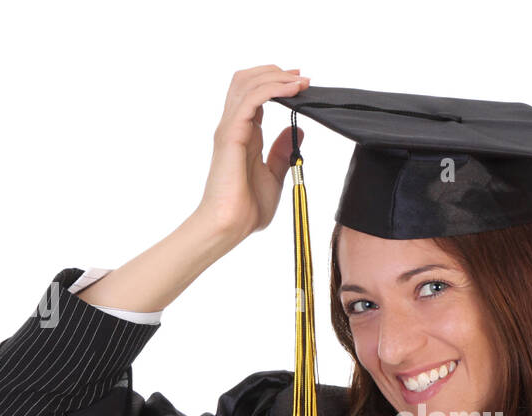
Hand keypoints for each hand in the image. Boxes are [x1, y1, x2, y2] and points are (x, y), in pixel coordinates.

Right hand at [195, 65, 310, 245]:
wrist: (230, 226)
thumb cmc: (247, 210)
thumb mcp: (274, 177)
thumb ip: (282, 153)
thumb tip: (296, 130)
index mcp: (244, 135)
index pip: (255, 96)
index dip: (276, 84)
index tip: (301, 84)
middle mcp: (234, 126)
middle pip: (247, 81)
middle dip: (274, 72)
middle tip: (301, 76)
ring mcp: (230, 128)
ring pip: (247, 84)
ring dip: (276, 76)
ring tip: (300, 80)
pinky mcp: (231, 134)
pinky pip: (251, 100)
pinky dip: (273, 89)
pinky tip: (293, 91)